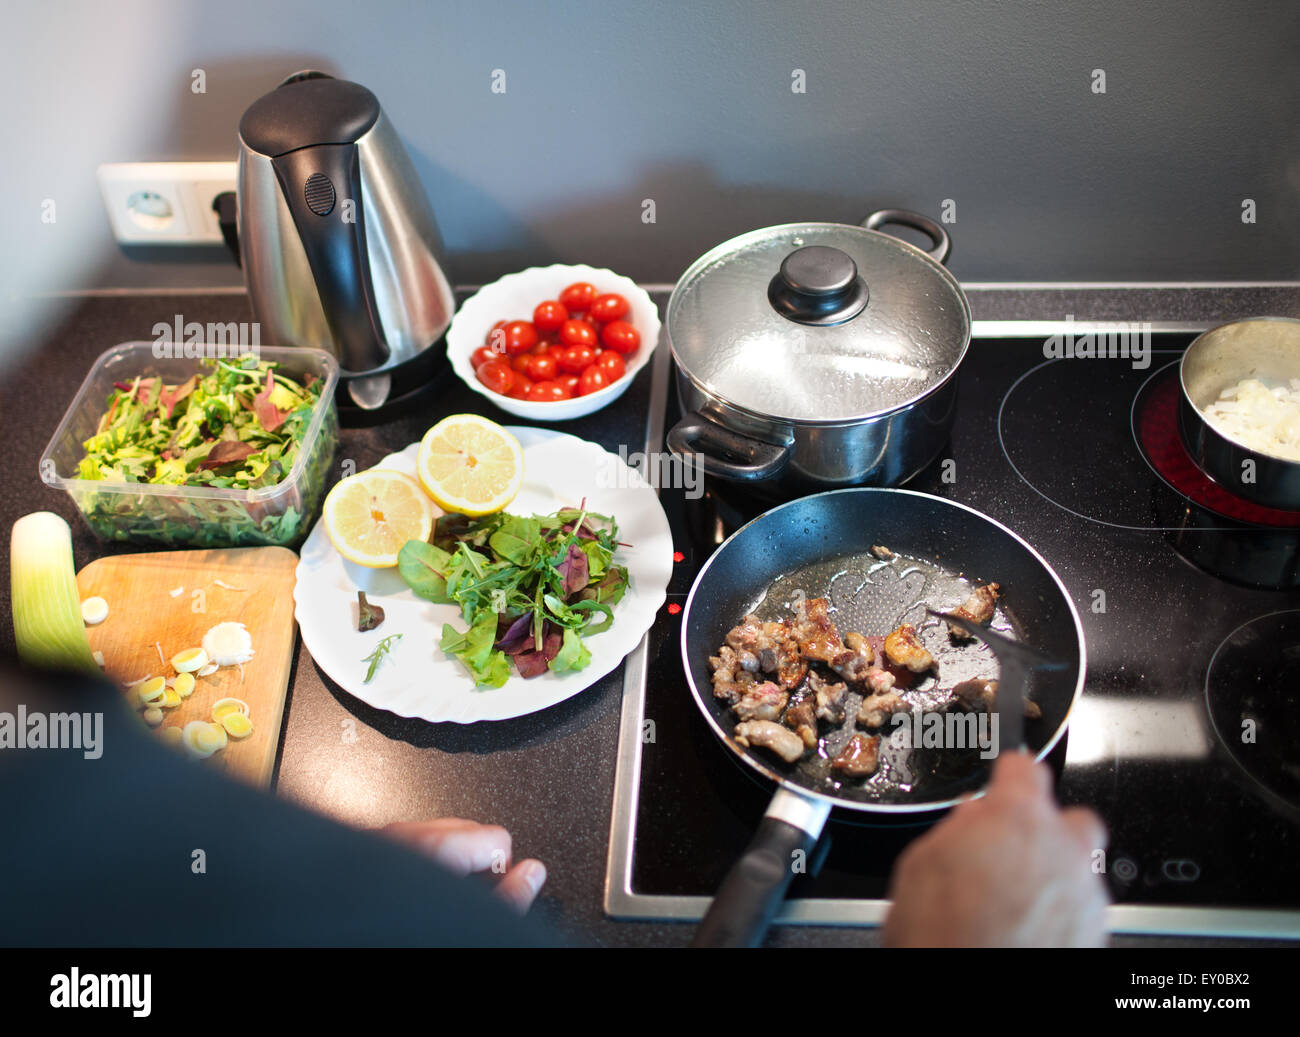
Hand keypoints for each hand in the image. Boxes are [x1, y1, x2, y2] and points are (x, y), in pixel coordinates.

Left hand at [380, 818, 546, 913]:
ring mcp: (383, 839)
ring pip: (437, 837)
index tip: (492, 897)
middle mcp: (406, 835)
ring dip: (447, 864)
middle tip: (466, 903)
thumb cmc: (399, 929)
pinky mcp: (367, 848)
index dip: (502, 872)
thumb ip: (508, 897)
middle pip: (469, 830)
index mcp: (434, 848)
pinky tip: (412, 896)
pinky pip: (409, 844)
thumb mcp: (468, 918)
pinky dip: (419, 865)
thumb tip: (534, 874)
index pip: (499, 837)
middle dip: (475, 865)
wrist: (324, 935)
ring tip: (436, 901)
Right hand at [883, 752, 1108, 946]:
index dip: (1010, 774)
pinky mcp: (1094, 935)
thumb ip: (956, 830)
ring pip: (1080, 869)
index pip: (1025, 768)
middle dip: (1049, 829)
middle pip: (1073, 818)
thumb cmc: (942, 937)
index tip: (1004, 781)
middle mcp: (1062, 850)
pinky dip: (1059, 916)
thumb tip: (970, 821)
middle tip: (1013, 848)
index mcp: (1016, 819)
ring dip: (1053, 876)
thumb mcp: (920, 866)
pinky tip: (1025, 930)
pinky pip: (1082, 911)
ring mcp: (1085, 896)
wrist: (974, 1002)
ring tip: (1012, 902)